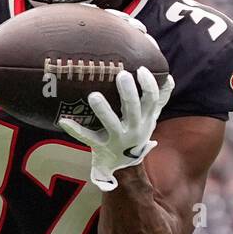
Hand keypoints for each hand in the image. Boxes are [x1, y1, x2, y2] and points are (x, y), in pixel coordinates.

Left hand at [59, 65, 174, 191]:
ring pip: (111, 125)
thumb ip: (160, 98)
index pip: (152, 99)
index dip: (149, 85)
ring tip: (94, 96)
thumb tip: (168, 77)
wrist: (125, 163)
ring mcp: (116, 139)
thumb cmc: (136, 131)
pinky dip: (75, 130)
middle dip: (129, 93)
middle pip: (133, 109)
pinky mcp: (100, 146)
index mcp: (145, 118)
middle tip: (122, 74)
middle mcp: (133, 129)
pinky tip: (63, 120)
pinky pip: (87, 138)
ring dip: (103, 111)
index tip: (141, 69)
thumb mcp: (151, 117)